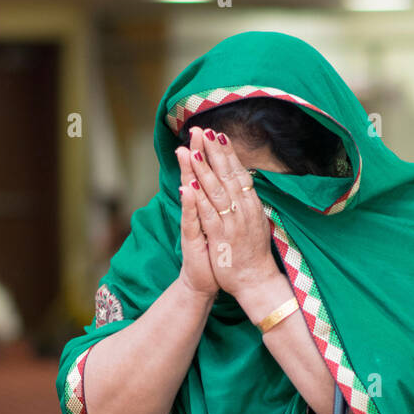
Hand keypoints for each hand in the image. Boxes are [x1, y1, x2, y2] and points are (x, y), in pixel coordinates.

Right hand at [176, 135, 218, 298]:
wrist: (204, 282)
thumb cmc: (215, 253)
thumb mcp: (221, 226)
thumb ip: (220, 204)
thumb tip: (227, 183)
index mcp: (208, 207)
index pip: (207, 175)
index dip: (208, 154)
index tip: (210, 132)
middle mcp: (198, 212)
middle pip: (196, 178)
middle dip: (197, 154)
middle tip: (195, 131)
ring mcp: (193, 225)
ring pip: (190, 194)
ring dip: (188, 173)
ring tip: (186, 151)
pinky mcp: (190, 241)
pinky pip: (190, 220)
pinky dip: (189, 205)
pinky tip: (186, 189)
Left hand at [177, 127, 279, 298]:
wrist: (256, 281)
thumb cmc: (254, 253)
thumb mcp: (256, 223)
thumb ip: (248, 204)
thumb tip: (246, 184)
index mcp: (251, 205)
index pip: (238, 173)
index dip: (227, 153)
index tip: (217, 134)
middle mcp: (243, 210)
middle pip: (227, 175)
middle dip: (213, 152)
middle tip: (202, 130)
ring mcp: (232, 223)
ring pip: (216, 191)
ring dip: (203, 169)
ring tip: (193, 149)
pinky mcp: (221, 238)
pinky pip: (208, 215)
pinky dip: (199, 199)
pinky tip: (190, 185)